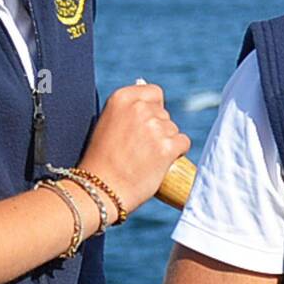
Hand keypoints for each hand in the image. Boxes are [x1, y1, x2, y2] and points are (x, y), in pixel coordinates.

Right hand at [81, 82, 190, 214]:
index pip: (154, 93)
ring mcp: (154, 127)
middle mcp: (139, 108)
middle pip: (164, 114)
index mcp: (122, 98)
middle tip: (139, 149)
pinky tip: (159, 163)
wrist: (99, 190)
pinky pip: (183, 143)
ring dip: (165, 143)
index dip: (153, 110)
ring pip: (173, 129)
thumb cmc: (101, 160)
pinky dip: (176, 153)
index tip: (143, 125)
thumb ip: (128, 109)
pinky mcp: (167, 147)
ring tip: (144, 159)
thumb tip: (150, 93)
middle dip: (158, 130)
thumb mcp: (108, 124)